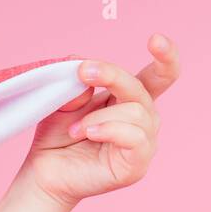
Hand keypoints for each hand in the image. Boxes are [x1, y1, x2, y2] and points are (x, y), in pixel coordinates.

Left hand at [18, 33, 181, 209]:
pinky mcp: (137, 164)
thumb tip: (87, 67)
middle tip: (82, 72)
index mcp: (130, 99)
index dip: (166, 56)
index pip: (160, 75)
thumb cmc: (56, 137)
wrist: (44, 173)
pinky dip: (108, 129)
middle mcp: (143, 119)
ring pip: (135, 112)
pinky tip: (88, 133)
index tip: (155, 38)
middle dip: (111, 75)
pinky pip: (135, 137)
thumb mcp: (63, 102)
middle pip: (140, 87)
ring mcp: (143, 142)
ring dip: (98, 116)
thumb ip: (78, 84)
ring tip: (75, 129)